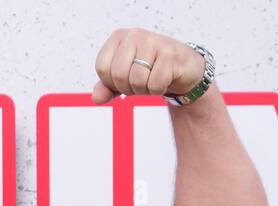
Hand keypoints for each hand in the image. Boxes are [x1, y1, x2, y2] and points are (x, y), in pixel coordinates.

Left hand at [90, 28, 205, 104]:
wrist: (181, 69)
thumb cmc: (148, 71)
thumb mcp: (123, 79)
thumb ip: (106, 88)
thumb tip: (96, 98)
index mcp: (119, 37)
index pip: (102, 68)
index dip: (111, 82)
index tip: (125, 78)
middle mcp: (135, 34)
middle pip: (118, 74)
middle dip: (128, 88)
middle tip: (140, 82)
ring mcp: (154, 42)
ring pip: (136, 80)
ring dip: (144, 90)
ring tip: (152, 80)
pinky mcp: (171, 54)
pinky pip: (155, 84)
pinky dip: (158, 90)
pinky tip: (165, 80)